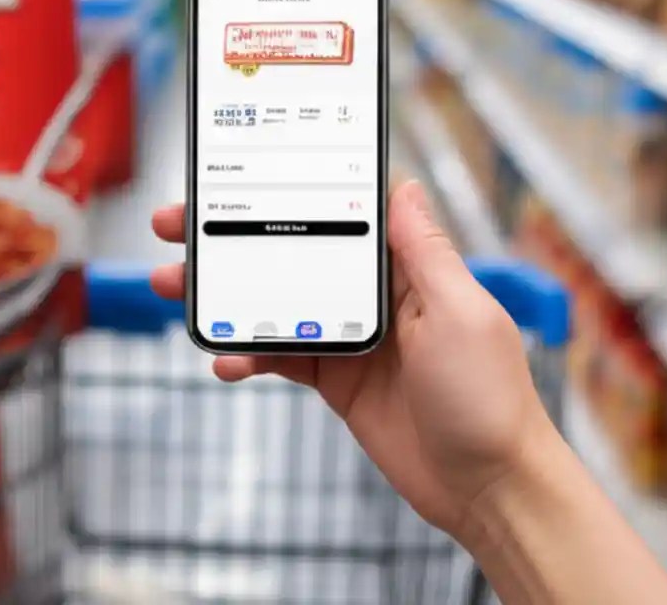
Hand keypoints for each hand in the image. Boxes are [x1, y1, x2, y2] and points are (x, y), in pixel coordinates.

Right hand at [150, 180, 555, 539]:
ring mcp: (353, 339)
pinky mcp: (337, 381)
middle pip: (295, 254)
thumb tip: (404, 187)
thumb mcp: (459, 312)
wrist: (488, 486)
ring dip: (227, 296)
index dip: (289, 196)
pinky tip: (223, 362)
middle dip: (234, 240)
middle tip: (177, 228)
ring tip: (176, 289)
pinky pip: (281, 358)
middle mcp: (378, 297)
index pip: (341, 216)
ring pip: (276, 304)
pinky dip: (248, 356)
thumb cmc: (489, 397)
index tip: (240, 180)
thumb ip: (424, 253)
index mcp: (411, 270)